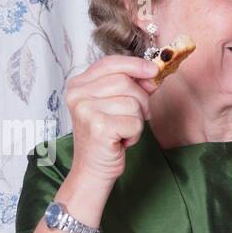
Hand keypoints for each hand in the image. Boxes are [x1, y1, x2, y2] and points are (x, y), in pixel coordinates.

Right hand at [63, 55, 158, 184]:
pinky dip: (135, 134)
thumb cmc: (106, 138)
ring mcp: (85, 110)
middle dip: (140, 101)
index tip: (153, 70)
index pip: (109, 63)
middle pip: (125, 82)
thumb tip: (152, 73)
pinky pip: (134, 122)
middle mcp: (77, 94)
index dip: (134, 64)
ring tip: (122, 131)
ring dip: (137, 121)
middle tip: (133, 118)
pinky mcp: (98, 127)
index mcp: (78, 85)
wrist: (93, 169)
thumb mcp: (116, 106)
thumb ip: (131, 87)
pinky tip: (121, 141)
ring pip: (133, 103)